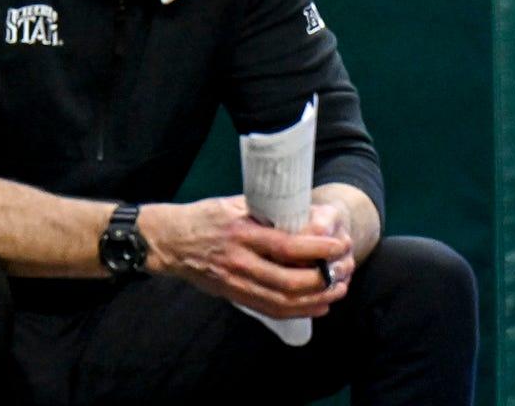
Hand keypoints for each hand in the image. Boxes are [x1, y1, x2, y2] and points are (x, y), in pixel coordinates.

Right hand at [142, 196, 352, 321]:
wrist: (169, 242)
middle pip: (287, 281)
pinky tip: (318, 306)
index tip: (341, 246)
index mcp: (243, 234)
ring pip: (280, 300)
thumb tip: (307, 213)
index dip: (317, 250)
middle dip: (322, 279)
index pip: (286, 247)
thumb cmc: (208, 217)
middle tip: (345, 269)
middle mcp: (239, 262)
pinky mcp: (232, 295)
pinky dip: (296, 310)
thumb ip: (268, 212)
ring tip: (338, 290)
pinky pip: (267, 308)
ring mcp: (234, 283)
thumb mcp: (237, 204)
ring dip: (314, 299)